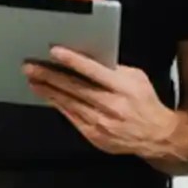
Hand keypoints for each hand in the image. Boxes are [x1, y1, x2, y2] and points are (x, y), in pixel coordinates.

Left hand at [24, 46, 173, 156]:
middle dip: (50, 76)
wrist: (155, 136)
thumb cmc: (144, 101)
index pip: (94, 71)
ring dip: (48, 90)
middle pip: (76, 88)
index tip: (54, 51)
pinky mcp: (95, 136)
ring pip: (69, 103)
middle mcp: (112, 106)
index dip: (73, 61)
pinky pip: (71, 117)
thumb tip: (87, 57)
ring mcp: (102, 123)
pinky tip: (47, 95)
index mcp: (124, 88)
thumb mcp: (136, 78)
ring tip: (32, 79)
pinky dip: (58, 105)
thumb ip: (113, 68)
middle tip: (31, 66)